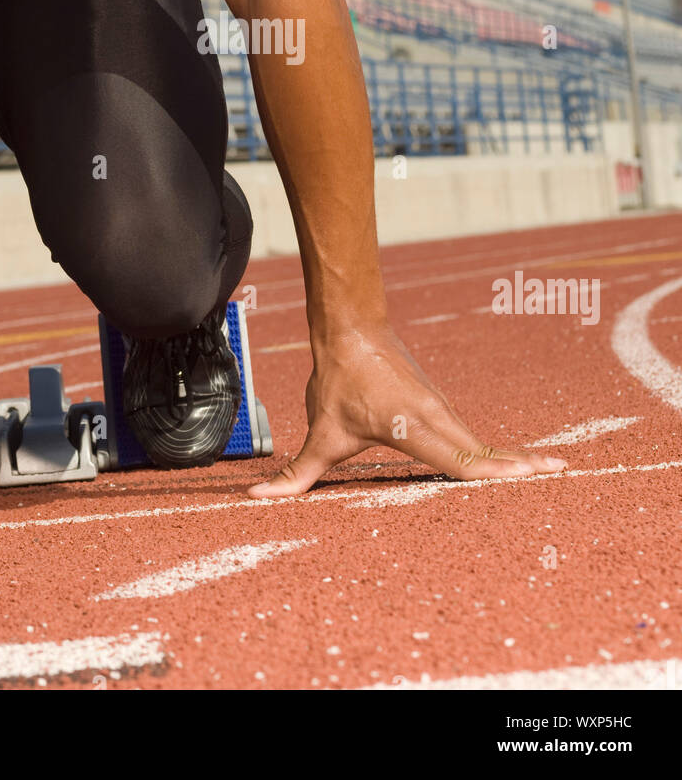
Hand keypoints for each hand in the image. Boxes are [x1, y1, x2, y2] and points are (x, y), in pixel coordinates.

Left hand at [247, 325, 566, 498]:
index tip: (530, 477)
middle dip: (521, 467)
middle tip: (563, 476)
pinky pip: (472, 439)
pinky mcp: (441, 408)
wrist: (351, 326)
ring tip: (552, 473)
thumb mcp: (320, 431)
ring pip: (481, 445)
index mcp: (414, 425)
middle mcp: (437, 417)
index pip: (460, 459)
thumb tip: (260, 498)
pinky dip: (495, 454)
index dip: (493, 473)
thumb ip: (297, 473)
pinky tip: (515, 467)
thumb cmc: (338, 379)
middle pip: (484, 453)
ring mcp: (442, 411)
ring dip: (513, 461)